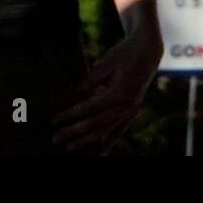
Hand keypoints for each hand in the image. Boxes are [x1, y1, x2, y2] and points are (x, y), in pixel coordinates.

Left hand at [51, 30, 161, 153]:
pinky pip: (120, 129)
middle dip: (74, 132)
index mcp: (119, 93)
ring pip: (106, 130)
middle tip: (56, 138)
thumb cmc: (124, 54)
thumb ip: (89, 83)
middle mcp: (127, 106)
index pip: (89, 108)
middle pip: (96, 124)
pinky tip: (101, 152)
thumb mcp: (104, 64)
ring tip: (70, 147)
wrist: (148, 51)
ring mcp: (131, 110)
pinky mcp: (133, 110)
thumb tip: (72, 98)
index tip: (55, 120)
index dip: (70, 115)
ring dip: (87, 139)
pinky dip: (109, 141)